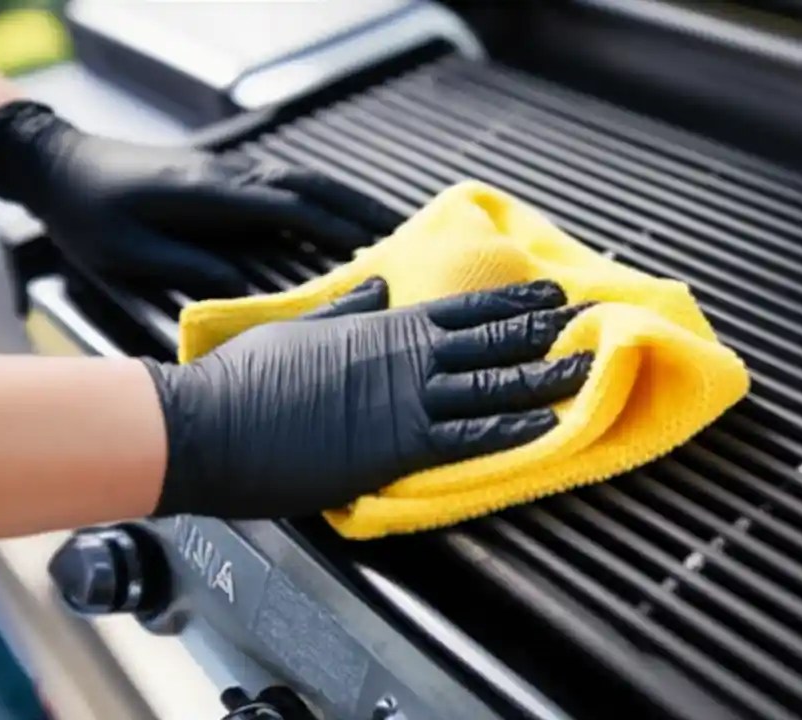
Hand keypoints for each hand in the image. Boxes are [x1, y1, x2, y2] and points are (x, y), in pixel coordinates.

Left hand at [0, 101, 399, 296]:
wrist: (63, 167)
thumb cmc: (92, 216)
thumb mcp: (130, 254)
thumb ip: (189, 267)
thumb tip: (245, 288)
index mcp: (211, 194)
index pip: (288, 206)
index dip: (334, 226)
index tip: (375, 245)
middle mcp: (230, 176)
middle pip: (311, 184)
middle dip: (360, 207)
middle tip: (405, 230)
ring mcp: (231, 172)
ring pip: (304, 180)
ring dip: (349, 200)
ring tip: (388, 224)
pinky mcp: (228, 177)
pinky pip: (289, 185)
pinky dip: (324, 199)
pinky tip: (341, 218)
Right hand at [141, 279, 592, 518]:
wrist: (211, 425)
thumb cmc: (245, 378)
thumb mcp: (302, 328)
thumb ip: (351, 309)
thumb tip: (384, 283)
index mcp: (384, 325)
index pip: (468, 307)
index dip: (516, 299)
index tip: (551, 291)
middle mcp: (408, 356)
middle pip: (496, 339)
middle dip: (547, 331)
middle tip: (590, 324)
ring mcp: (409, 399)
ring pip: (496, 384)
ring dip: (547, 376)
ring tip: (589, 367)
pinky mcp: (401, 445)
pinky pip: (472, 436)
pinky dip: (514, 429)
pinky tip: (549, 425)